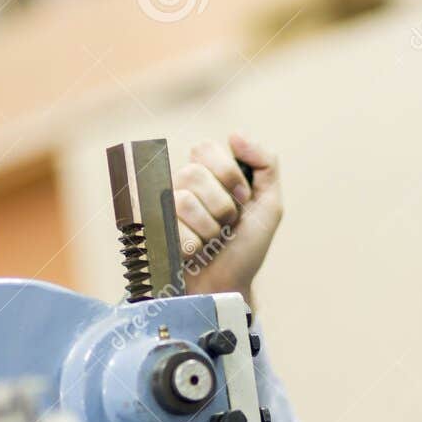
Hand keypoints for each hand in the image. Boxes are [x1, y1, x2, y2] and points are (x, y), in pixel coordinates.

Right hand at [172, 134, 281, 306]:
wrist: (230, 286)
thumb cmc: (246, 248)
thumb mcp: (269, 204)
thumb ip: (265, 164)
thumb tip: (235, 134)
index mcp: (207, 173)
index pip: (205, 148)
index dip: (229, 175)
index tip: (242, 199)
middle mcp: (181, 186)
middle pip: (194, 173)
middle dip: (222, 205)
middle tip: (228, 224)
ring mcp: (163, 209)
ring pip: (183, 200)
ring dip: (209, 228)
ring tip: (212, 241)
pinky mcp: (152, 233)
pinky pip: (172, 227)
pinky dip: (194, 246)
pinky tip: (196, 254)